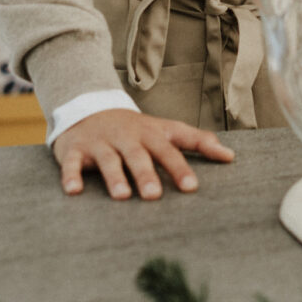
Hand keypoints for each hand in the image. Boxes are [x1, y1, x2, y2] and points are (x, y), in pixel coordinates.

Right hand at [52, 108, 234, 199]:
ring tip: (122, 196)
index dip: (180, 167)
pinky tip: (73, 191)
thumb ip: (197, 141)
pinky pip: (71, 164)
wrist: (89, 106)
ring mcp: (101, 143)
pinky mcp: (75, 150)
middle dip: (146, 174)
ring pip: (108, 160)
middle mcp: (127, 137)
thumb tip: (231, 156)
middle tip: (154, 195)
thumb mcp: (166, 129)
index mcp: (150, 134)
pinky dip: (71, 176)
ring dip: (114, 178)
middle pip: (138, 156)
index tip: (192, 187)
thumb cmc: (135, 128)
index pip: (169, 150)